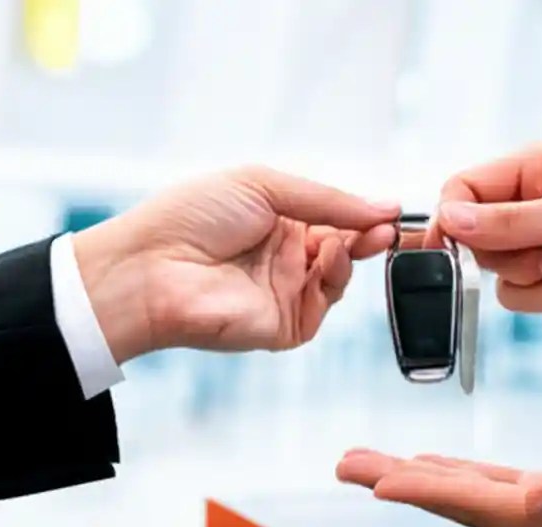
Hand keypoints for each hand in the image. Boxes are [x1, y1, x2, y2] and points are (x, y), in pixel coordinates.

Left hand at [72, 165, 399, 361]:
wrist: (150, 268)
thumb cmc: (190, 218)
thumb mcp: (263, 184)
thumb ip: (326, 198)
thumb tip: (381, 206)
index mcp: (275, 221)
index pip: (333, 218)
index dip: (362, 214)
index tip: (391, 209)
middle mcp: (282, 258)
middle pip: (344, 249)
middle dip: (369, 236)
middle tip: (389, 227)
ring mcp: (284, 293)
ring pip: (339, 277)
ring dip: (354, 255)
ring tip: (359, 239)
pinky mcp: (283, 325)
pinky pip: (324, 305)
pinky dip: (335, 281)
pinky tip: (329, 260)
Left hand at [336, 448, 541, 526]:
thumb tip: (540, 493)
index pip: (480, 506)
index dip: (427, 493)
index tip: (378, 480)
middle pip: (461, 499)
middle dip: (401, 481)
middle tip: (349, 463)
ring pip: (475, 489)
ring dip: (423, 475)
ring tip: (374, 463)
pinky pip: (503, 479)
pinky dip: (467, 471)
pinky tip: (447, 464)